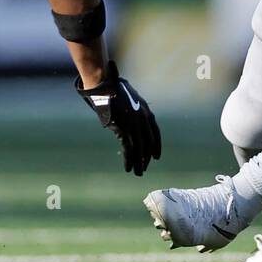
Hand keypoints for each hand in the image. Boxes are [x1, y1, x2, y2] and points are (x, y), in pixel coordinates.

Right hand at [76, 61, 161, 175]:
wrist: (106, 87)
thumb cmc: (113, 91)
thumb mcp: (129, 99)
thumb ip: (133, 110)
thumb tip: (129, 118)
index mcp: (147, 112)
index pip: (155, 133)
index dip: (156, 146)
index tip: (156, 157)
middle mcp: (143, 120)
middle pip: (148, 143)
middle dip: (147, 157)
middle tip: (144, 168)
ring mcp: (134, 125)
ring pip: (140, 149)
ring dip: (139, 163)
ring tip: (138, 173)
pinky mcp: (124, 130)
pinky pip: (129, 149)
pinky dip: (129, 160)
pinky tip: (128, 168)